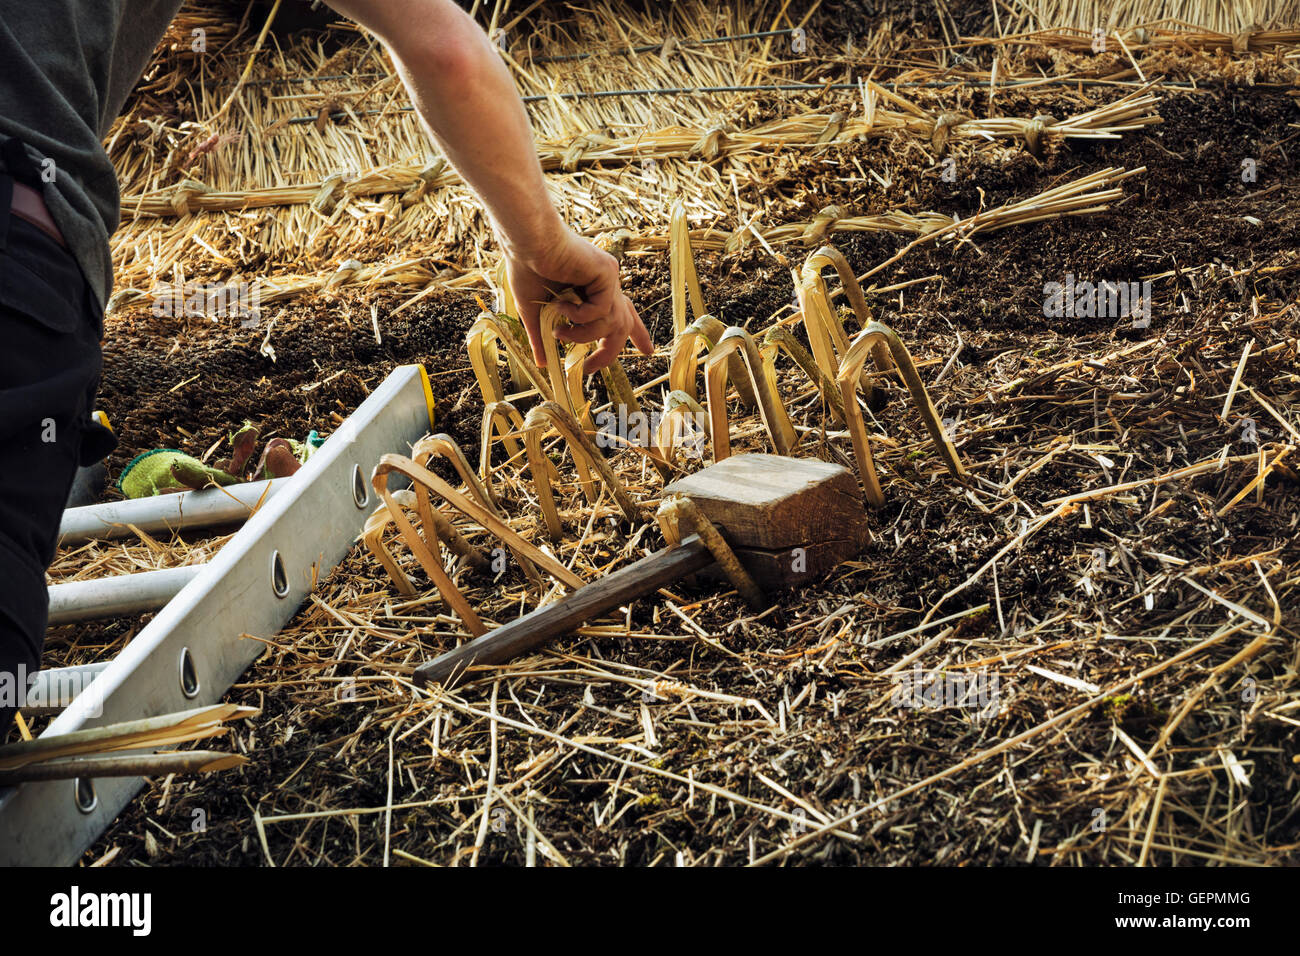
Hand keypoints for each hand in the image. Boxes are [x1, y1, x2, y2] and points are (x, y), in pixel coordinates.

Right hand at [504, 228, 653, 373]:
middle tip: (590, 368)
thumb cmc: (527, 269)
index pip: (622, 314)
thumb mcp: (534, 313)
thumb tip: (542, 364)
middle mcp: (605, 284)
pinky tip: (560, 304)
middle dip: (611, 351)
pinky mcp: (607, 271)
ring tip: (559, 332)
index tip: (646, 351)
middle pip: (623, 324)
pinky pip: (602, 309)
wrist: (526, 243)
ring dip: (582, 336)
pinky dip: (580, 315)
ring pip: (612, 323)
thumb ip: (542, 338)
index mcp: (593, 290)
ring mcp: (608, 278)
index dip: (636, 333)